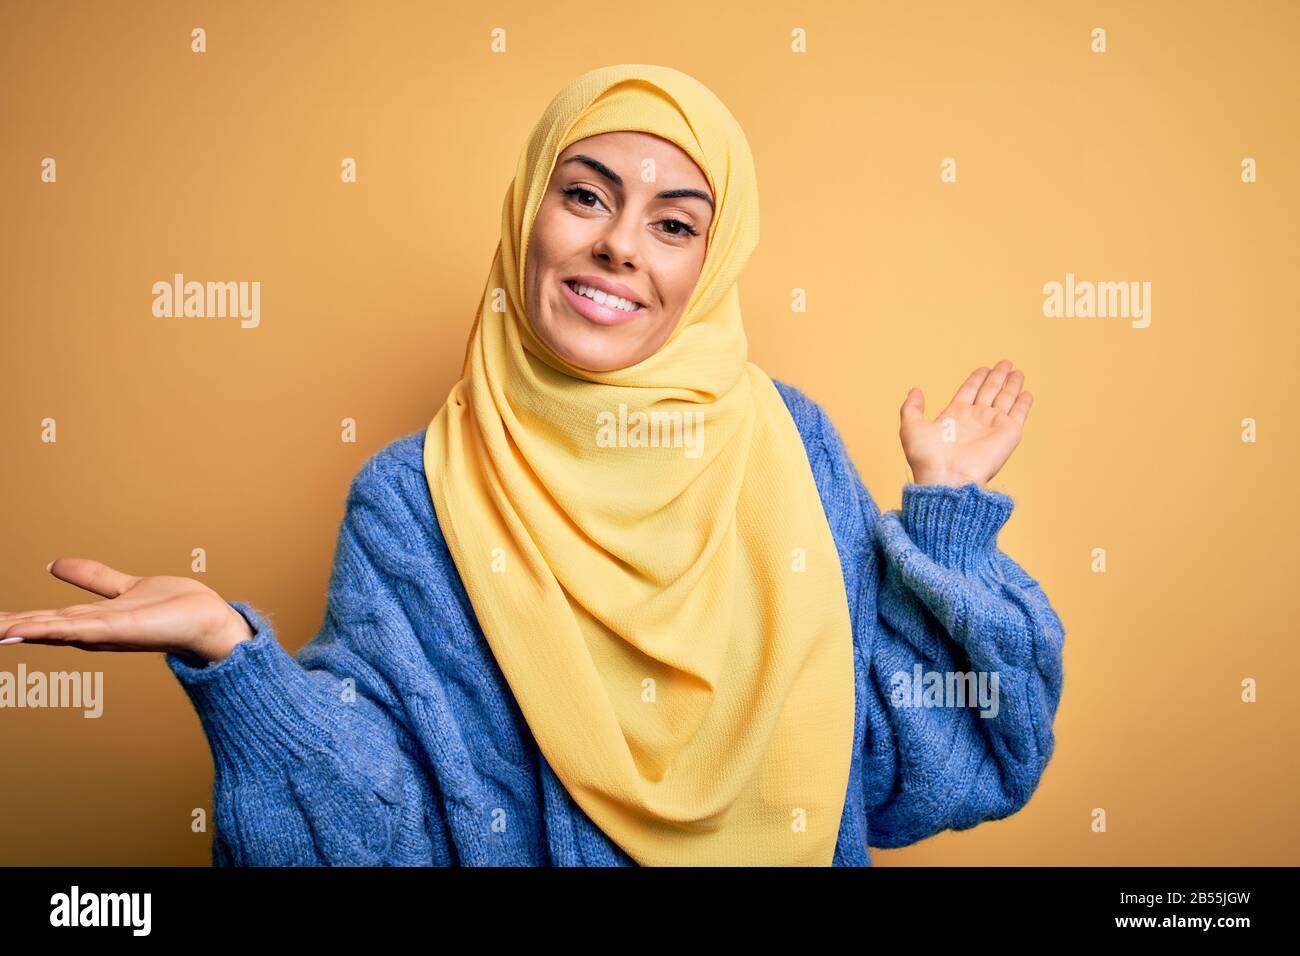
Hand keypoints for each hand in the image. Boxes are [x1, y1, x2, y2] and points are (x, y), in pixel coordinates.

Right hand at [0, 558, 252, 663]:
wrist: (208, 619)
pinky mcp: (119, 630)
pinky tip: (23, 630)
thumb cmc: (173, 609)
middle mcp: (92, 630)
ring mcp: (104, 632)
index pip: (42, 619)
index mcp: (91, 621)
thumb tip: (53, 565)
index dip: (12, 620)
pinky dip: (49, 630)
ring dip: (18, 630)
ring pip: (51, 630)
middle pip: (40, 627)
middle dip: (7, 627)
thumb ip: (91, 577)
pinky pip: (78, 629)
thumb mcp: (121, 587)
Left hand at [899, 358, 1032, 487]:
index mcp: (954, 415)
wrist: (947, 478)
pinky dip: (1024, 403)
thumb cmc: (927, 458)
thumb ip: (911, 408)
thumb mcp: (911, 428)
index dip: (976, 379)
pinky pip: (1019, 413)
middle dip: (997, 377)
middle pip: (989, 391)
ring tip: (1017, 372)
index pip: (969, 390)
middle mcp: (975, 419)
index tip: (983, 368)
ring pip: (1005, 398)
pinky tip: (1027, 393)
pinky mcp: (1008, 432)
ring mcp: (993, 425)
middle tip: (1005, 362)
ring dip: (1011, 384)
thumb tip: (914, 390)